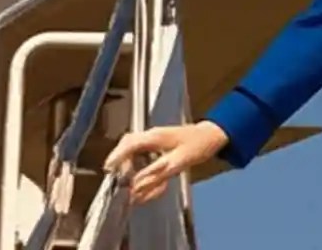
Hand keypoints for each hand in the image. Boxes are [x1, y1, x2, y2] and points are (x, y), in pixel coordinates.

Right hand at [103, 120, 229, 202]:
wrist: (213, 135)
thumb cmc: (199, 145)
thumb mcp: (178, 163)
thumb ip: (156, 175)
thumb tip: (137, 186)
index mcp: (155, 136)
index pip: (128, 144)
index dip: (116, 157)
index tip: (108, 169)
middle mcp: (152, 135)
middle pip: (127, 146)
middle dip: (122, 163)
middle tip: (121, 180)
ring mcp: (155, 138)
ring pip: (134, 150)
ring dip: (132, 166)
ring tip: (137, 185)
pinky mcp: (158, 144)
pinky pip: (143, 154)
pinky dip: (142, 167)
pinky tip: (152, 182)